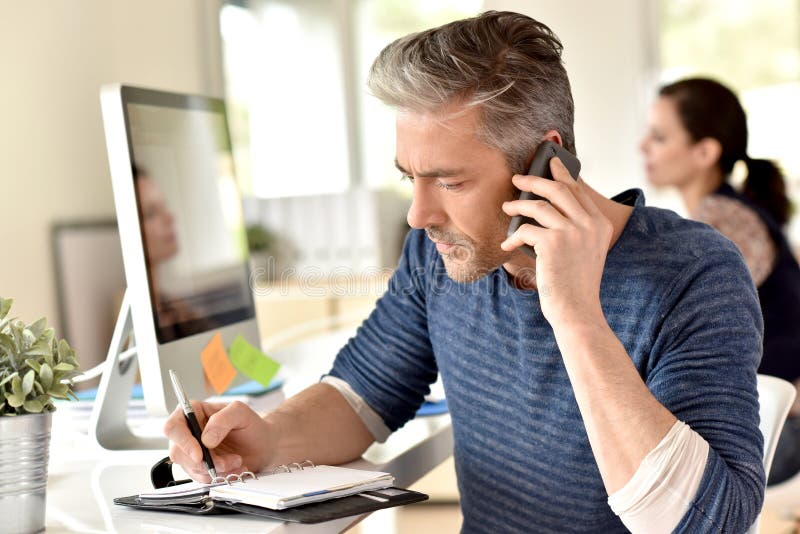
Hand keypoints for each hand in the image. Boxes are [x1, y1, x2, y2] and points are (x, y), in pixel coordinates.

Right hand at [164, 400, 272, 481]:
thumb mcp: (241, 413)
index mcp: (193, 412)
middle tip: (226, 461)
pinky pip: (200, 478)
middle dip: (204, 461)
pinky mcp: (199, 467)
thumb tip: (205, 438)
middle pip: (178, 452)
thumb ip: (222, 419)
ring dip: (215, 469)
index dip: (183, 442)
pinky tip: (233, 468)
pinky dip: (218, 476)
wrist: (262, 445)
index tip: (200, 454)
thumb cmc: (251, 425)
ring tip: (236, 461)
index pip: (173, 427)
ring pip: (190, 467)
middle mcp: (189, 432)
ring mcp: (192, 451)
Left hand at [500, 157, 612, 326]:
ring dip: (518, 205)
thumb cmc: (575, 285)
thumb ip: (574, 228)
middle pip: (559, 189)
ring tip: (507, 208)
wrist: (577, 311)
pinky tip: (507, 246)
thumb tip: (544, 206)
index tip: (550, 163)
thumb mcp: (584, 252)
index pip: (578, 191)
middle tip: (518, 179)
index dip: (562, 175)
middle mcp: (589, 225)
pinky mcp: (552, 243)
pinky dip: (513, 237)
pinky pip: (525, 230)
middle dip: (536, 180)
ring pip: (539, 205)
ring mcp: (572, 232)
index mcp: (600, 225)